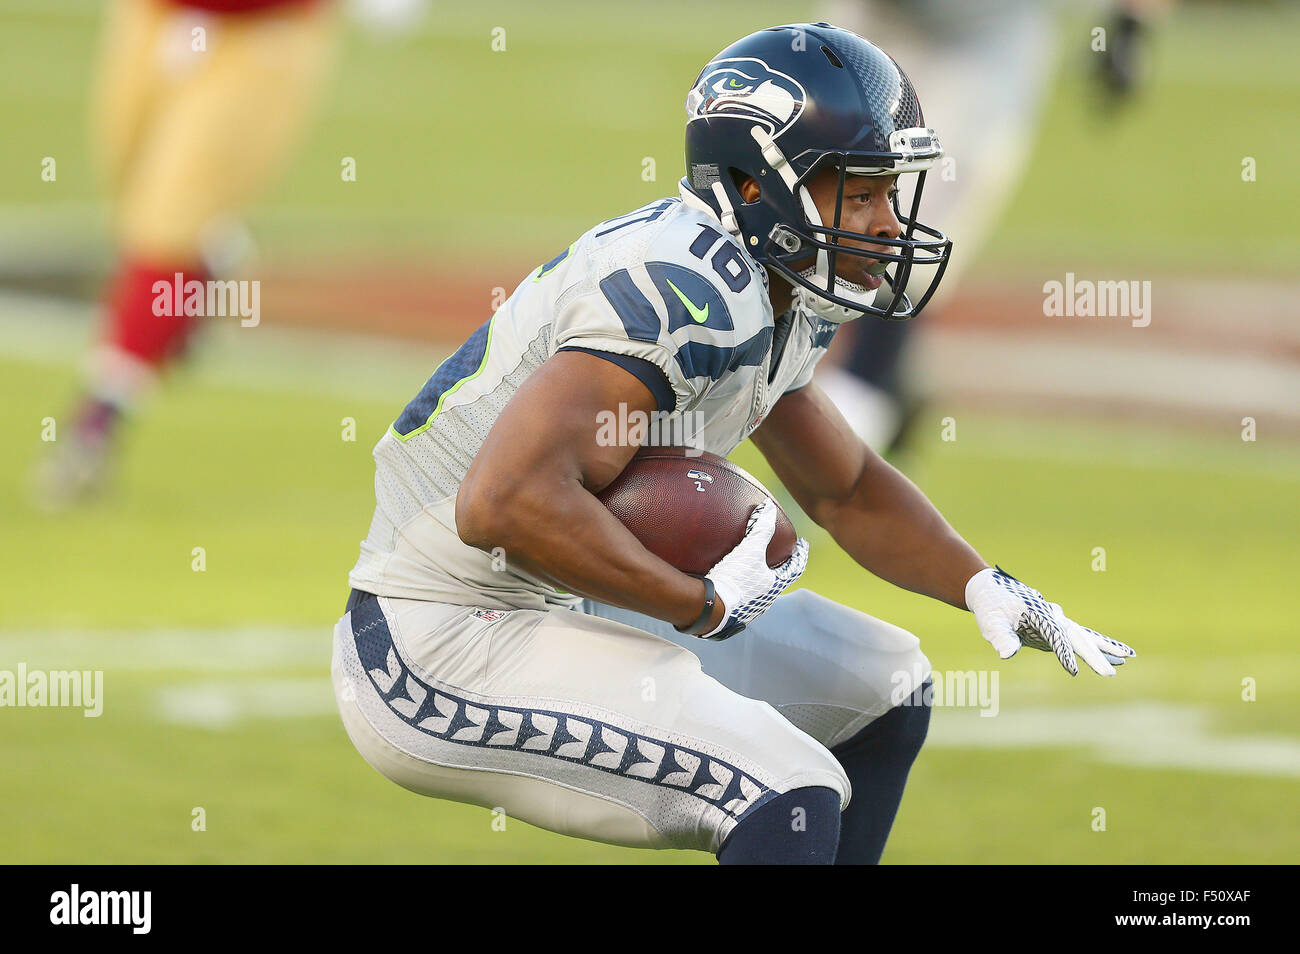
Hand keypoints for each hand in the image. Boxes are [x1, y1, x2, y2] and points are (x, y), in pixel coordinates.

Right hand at [701, 501, 808, 639]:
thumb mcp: (750, 550)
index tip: (802, 545)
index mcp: (774, 587)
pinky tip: (732, 583)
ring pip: (760, 592)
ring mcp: (748, 610)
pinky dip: (742, 588)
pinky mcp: (731, 614)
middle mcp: (765, 601)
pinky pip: (741, 599)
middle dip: (779, 568)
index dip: (800, 555)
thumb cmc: (734, 579)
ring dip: (760, 579)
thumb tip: (769, 507)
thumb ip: (761, 528)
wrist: (709, 608)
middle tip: (778, 556)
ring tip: (754, 568)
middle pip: (778, 582)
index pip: (795, 569)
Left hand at [964, 566, 1135, 676]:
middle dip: (1095, 654)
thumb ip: (1000, 637)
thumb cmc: (990, 607)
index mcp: (1038, 614)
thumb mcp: (990, 621)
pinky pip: (1080, 637)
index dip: (1064, 654)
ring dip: (1106, 646)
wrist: (991, 590)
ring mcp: (1056, 620)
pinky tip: (1115, 655)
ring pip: (1084, 634)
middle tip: (1111, 673)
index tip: (1074, 672)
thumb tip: (1007, 654)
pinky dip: (1096, 644)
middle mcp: (1052, 616)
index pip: (1055, 637)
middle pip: (1077, 636)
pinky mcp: (1056, 626)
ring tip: (1129, 657)